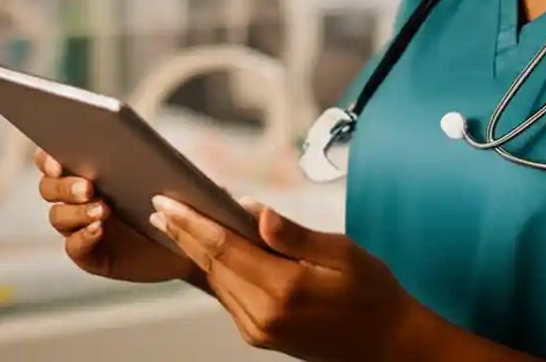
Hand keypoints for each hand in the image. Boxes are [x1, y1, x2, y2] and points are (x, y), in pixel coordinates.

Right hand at [35, 149, 195, 282]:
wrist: (189, 239)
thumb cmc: (175, 197)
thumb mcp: (166, 170)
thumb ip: (149, 153)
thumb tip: (142, 142)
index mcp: (86, 169)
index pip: (51, 159)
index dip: (47, 158)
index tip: (58, 159)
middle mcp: (76, 197)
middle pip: (49, 188)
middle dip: (64, 185)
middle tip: (88, 186)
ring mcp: (80, 227)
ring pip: (59, 217)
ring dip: (76, 212)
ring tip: (103, 209)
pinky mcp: (90, 255)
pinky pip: (74, 247)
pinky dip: (82, 237)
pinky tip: (99, 229)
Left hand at [150, 196, 426, 361]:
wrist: (386, 343)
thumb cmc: (371, 293)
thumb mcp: (343, 253)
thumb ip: (295, 234)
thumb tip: (256, 210)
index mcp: (284, 288)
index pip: (224, 248)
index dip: (192, 222)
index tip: (167, 202)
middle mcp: (263, 314)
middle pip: (212, 265)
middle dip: (183, 234)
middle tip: (159, 207)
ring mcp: (258, 329)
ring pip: (215, 282)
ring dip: (192, 252)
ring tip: (174, 224)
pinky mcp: (258, 335)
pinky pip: (226, 296)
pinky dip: (211, 271)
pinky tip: (202, 253)